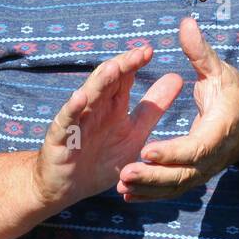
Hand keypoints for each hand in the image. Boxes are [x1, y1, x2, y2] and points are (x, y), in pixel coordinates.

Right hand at [32, 45, 182, 208]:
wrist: (67, 188)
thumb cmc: (101, 158)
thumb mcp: (134, 134)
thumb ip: (153, 109)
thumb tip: (177, 78)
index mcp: (112, 106)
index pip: (123, 78)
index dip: (135, 63)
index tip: (150, 50)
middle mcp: (95, 108)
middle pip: (107, 81)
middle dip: (122, 66)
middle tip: (139, 52)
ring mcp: (77, 122)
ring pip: (88, 97)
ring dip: (100, 83)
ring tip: (113, 68)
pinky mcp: (61, 139)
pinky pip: (66, 122)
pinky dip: (72, 110)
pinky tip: (80, 98)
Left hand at [116, 17, 238, 201]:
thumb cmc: (238, 94)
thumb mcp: (220, 71)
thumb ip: (200, 52)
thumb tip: (185, 23)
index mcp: (218, 130)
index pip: (195, 148)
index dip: (171, 152)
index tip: (146, 151)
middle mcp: (212, 156)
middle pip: (182, 175)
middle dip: (153, 177)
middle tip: (124, 174)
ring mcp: (205, 170)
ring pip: (176, 187)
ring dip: (149, 190)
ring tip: (120, 187)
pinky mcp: (197, 176)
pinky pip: (174, 190)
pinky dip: (152, 195)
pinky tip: (128, 195)